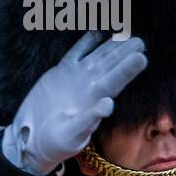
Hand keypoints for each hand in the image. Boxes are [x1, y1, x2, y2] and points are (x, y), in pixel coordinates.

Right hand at [1, 31, 146, 175]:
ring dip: (111, 45)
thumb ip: (90, 119)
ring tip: (126, 33)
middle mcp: (90, 86)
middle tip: (140, 40)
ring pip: (98, 56)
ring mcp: (77, 77)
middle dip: (125, 52)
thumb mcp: (72, 135)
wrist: (32, 139)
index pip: (116, 81)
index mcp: (95, 100)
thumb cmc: (56, 142)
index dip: (129, 69)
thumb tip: (108, 104)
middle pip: (111, 65)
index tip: (142, 57)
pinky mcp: (61, 72)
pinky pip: (75, 53)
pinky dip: (85, 43)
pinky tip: (97, 33)